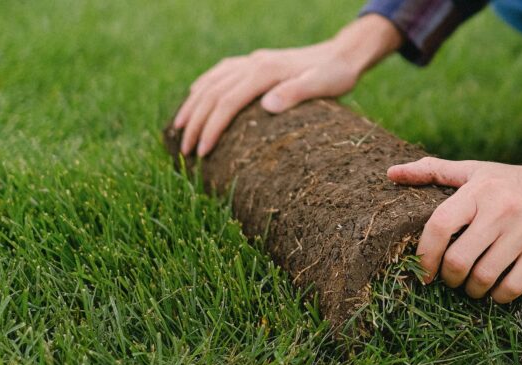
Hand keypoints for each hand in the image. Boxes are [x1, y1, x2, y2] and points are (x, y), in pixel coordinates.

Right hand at [173, 14, 401, 156]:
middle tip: (185, 151)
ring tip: (179, 129)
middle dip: (195, 123)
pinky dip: (204, 85)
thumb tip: (267, 106)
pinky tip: (195, 96)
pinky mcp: (256, 63)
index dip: (211, 128)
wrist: (343, 55)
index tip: (202, 153)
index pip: (227, 102)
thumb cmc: (336, 76)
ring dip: (193, 106)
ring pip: (211, 82)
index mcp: (265, 71)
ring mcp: (252, 61)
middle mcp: (253, 63)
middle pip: (213, 93)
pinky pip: (220, 72)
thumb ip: (296, 93)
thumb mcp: (323, 85)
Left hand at [388, 157, 521, 302]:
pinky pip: (512, 287)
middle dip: (448, 279)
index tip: (423, 270)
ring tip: (471, 287)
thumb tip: (391, 173)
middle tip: (450, 279)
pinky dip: (498, 297)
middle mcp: (501, 208)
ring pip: (483, 278)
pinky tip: (496, 291)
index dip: (425, 254)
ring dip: (472, 291)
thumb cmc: (518, 181)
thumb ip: (434, 171)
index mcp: (479, 189)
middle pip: (458, 260)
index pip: (439, 225)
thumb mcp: (478, 171)